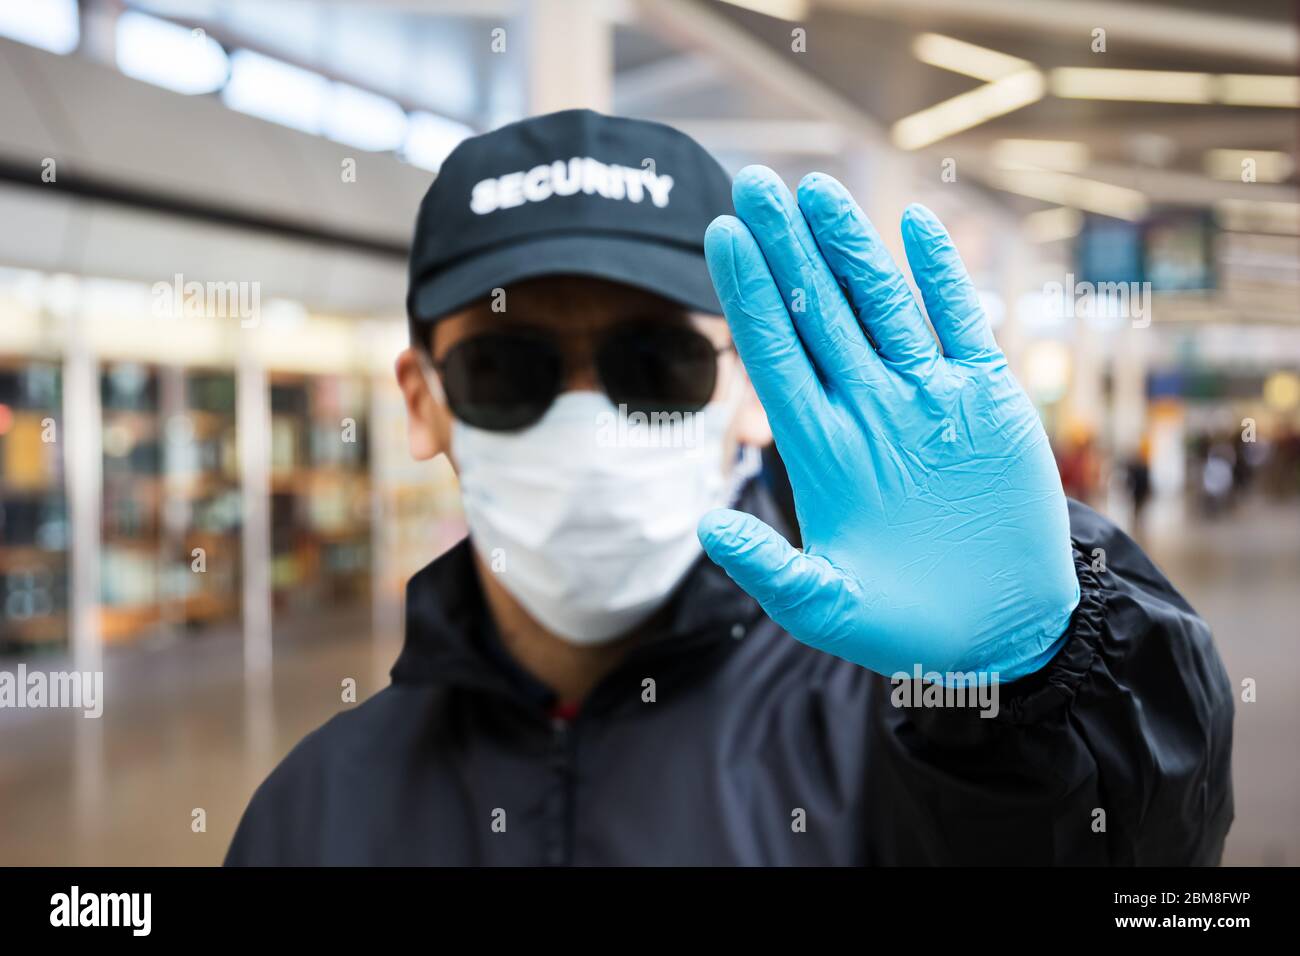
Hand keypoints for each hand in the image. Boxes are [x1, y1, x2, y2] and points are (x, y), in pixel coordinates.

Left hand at [699, 167, 1079, 681]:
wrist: (1000, 628)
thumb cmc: (905, 624)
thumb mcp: (827, 607)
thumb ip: (768, 568)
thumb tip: (704, 526)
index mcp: (821, 448)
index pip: (773, 353)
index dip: (747, 295)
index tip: (721, 234)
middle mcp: (867, 409)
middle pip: (817, 312)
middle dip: (786, 249)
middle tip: (754, 181)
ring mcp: (926, 398)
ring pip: (882, 305)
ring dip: (851, 247)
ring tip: (816, 189)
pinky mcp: (988, 400)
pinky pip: (961, 325)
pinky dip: (942, 278)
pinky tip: (917, 225)